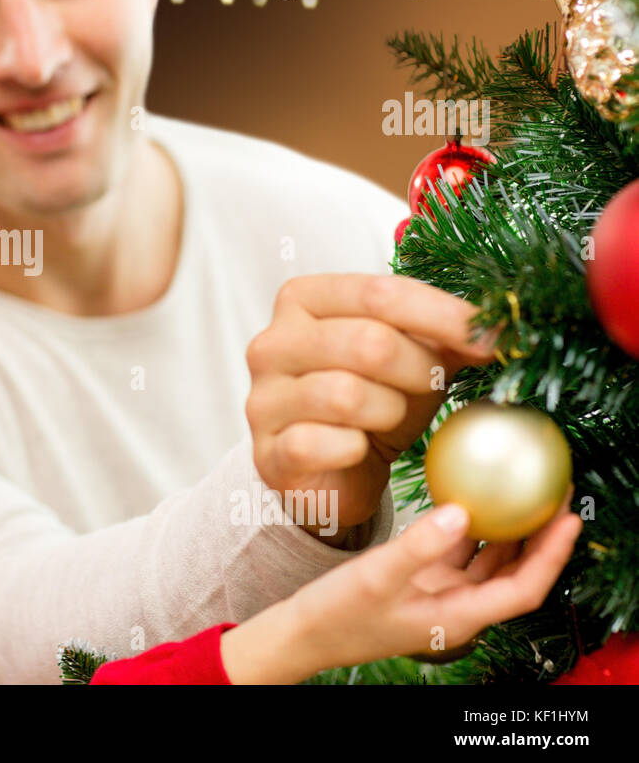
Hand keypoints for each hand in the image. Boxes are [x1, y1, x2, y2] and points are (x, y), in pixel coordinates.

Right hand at [221, 494, 581, 682]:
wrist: (303, 633)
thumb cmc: (338, 614)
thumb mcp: (376, 577)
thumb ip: (419, 544)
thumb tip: (461, 510)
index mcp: (457, 617)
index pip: (523, 588)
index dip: (552, 555)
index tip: (569, 517)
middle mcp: (458, 608)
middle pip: (516, 573)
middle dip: (541, 537)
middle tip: (556, 493)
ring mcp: (440, 594)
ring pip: (490, 562)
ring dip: (512, 531)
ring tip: (524, 492)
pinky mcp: (422, 582)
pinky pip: (460, 553)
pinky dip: (473, 528)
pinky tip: (471, 498)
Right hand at [245, 274, 498, 540]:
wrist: (334, 470)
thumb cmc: (375, 401)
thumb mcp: (413, 356)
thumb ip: (445, 332)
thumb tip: (500, 326)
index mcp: (303, 299)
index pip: (379, 292)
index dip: (445, 314)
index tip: (495, 339)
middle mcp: (272, 342)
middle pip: (367, 342)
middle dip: (421, 369)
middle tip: (438, 385)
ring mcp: (262, 397)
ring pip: (346, 395)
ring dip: (389, 412)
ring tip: (389, 418)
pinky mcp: (266, 451)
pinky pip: (321, 443)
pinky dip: (354, 448)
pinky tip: (357, 449)